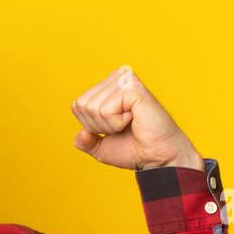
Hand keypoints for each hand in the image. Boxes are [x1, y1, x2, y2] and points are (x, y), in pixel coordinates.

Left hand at [70, 66, 203, 170]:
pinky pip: (106, 110)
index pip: (77, 105)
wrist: (156, 157)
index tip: (114, 128)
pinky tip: (134, 119)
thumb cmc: (134, 149)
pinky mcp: (133, 87)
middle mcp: (117, 77)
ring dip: (109, 124)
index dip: (90, 125)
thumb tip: (80, 134)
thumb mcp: (100, 146)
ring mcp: (125, 79)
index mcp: (108, 85)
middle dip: (98, 125)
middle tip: (123, 127)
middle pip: (82, 105)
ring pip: (93, 108)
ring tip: (130, 122)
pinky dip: (116, 123)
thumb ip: (84, 140)